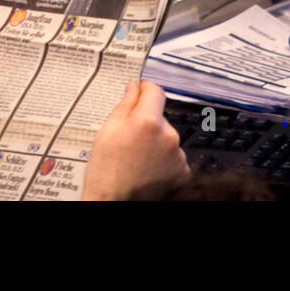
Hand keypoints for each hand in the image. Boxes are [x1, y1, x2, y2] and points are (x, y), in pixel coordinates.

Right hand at [81, 80, 188, 200]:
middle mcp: (168, 136)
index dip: (145, 89)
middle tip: (129, 137)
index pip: (155, 91)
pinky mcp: (182, 172)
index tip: (140, 91)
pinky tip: (147, 167)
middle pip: (160, 117)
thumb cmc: (106, 170)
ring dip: (156, 141)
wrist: (114, 202)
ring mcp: (177, 155)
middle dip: (147, 121)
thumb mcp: (108, 129)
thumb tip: (133, 89)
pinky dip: (163, 159)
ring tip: (136, 156)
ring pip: (167, 137)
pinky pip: (173, 156)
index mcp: (148, 121)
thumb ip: (125, 104)